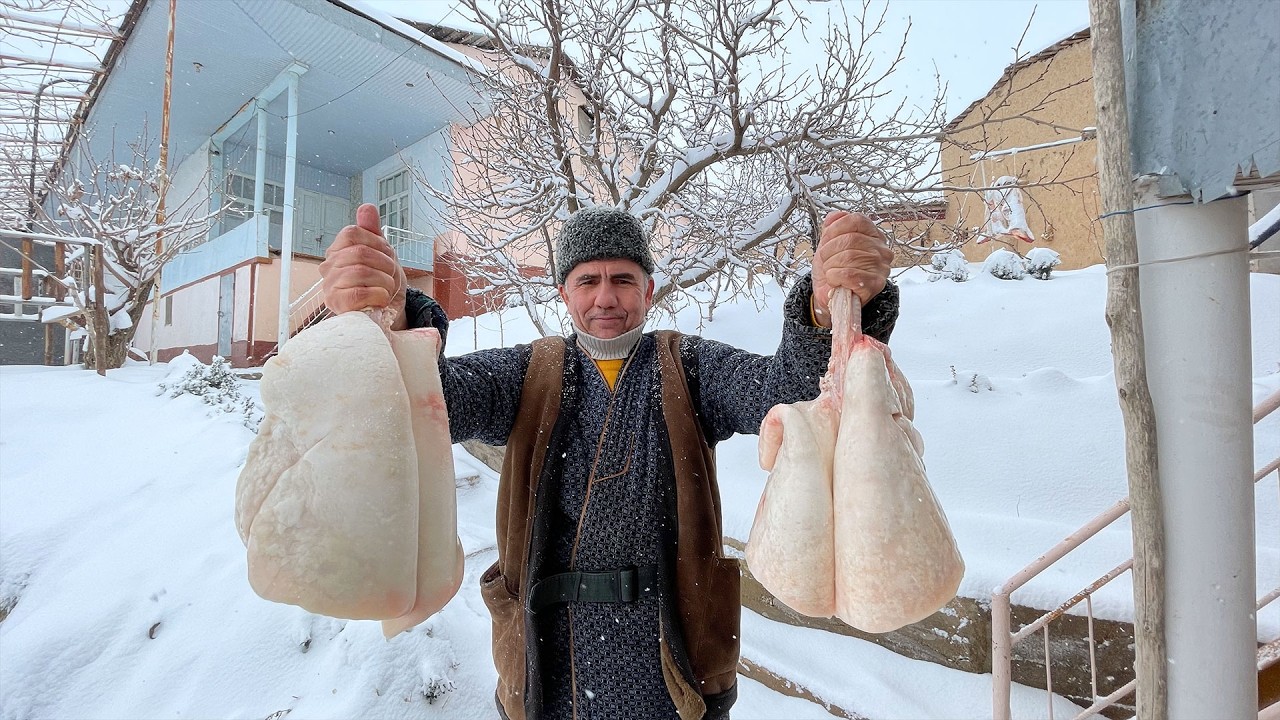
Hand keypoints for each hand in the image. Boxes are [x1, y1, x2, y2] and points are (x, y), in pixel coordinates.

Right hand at [319, 203, 408, 329]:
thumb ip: (372, 231)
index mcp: (337, 251)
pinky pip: (359, 292)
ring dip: (384, 281)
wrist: (387, 313)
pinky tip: (381, 299)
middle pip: (360, 252)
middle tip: (391, 277)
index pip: (352, 233)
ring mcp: (329, 286)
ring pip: (361, 271)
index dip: (376, 243)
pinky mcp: (336, 305)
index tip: (387, 256)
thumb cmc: (382, 283)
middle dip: (385, 265)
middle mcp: (328, 267)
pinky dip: (378, 295)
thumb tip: (367, 207)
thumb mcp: (382, 254)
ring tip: (387, 289)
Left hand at [811, 210, 892, 326]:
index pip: (858, 220)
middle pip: (851, 239)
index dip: (836, 228)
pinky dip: (835, 277)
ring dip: (830, 265)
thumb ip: (832, 227)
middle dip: (829, 250)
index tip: (826, 240)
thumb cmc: (833, 270)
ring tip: (830, 271)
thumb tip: (835, 216)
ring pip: (849, 256)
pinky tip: (834, 280)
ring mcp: (881, 267)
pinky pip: (850, 274)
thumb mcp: (829, 244)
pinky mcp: (875, 285)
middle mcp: (881, 250)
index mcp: (873, 236)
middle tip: (825, 261)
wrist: (830, 296)